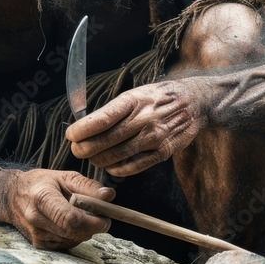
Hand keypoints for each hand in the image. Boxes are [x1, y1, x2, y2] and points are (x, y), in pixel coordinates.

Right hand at [0, 169, 114, 248]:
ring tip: (82, 215)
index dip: (93, 221)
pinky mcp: (38, 244)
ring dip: (85, 231)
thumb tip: (110, 195)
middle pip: (74, 232)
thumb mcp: (65, 176)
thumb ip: (88, 186)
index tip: (106, 218)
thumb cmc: (42, 183)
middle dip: (93, 227)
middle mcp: (36, 218)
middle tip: (101, 216)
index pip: (70, 218)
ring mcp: (36, 234)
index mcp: (42, 197)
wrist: (11, 196)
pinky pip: (67, 244)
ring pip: (73, 240)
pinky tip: (71, 223)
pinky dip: (76, 236)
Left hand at [65, 79, 207, 176]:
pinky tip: (110, 166)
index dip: (83, 129)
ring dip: (99, 159)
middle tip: (76, 149)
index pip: (102, 118)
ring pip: (118, 155)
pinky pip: (135, 166)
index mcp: (134, 101)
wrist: (193, 102)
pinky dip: (118, 169)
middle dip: (85, 147)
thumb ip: (114, 110)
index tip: (71, 134)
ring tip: (91, 157)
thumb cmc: (158, 98)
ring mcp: (154, 137)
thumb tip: (86, 125)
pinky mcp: (163, 152)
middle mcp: (144, 118)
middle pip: (106, 139)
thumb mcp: (136, 94)